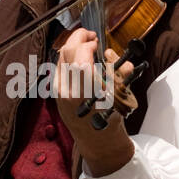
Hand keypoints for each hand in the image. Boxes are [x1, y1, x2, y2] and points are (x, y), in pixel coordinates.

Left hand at [55, 30, 135, 175]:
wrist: (98, 142)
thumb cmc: (113, 119)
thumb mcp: (123, 94)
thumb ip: (119, 70)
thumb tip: (109, 52)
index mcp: (86, 89)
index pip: (80, 53)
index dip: (88, 41)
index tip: (97, 40)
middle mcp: (69, 89)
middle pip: (66, 51)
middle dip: (78, 38)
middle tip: (90, 35)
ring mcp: (59, 92)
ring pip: (60, 58)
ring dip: (72, 47)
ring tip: (85, 45)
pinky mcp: (55, 94)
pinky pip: (58, 68)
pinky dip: (68, 58)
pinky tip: (78, 59)